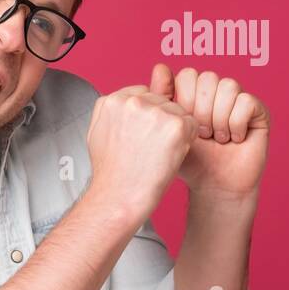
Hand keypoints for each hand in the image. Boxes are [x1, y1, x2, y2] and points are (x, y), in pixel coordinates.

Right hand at [85, 78, 199, 226]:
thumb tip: (123, 103)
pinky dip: (186, 140)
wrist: (119, 196)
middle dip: (161, 121)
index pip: (142, 93)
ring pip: (178, 111)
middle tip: (149, 147)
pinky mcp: (175, 125)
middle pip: (162, 101)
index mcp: (112, 101)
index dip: (146, 116)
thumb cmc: (110, 172)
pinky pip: (192, 124)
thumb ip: (111, 112)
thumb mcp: (97, 134)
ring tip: (157, 153)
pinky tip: (169, 154)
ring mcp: (154, 112)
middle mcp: (132, 101)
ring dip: (174, 130)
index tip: (141, 134)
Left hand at [153, 64, 269, 200]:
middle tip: (202, 134)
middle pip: (207, 78)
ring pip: (228, 86)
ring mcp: (238, 99)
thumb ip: (162, 98)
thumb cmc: (189, 159)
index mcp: (194, 93)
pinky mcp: (258, 111)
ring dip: (218, 118)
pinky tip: (234, 139)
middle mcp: (217, 92)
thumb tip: (159, 67)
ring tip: (217, 138)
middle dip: (200, 110)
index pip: (188, 74)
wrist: (213, 184)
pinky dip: (236, 124)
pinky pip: (246, 101)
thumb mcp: (169, 128)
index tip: (184, 124)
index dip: (184, 100)